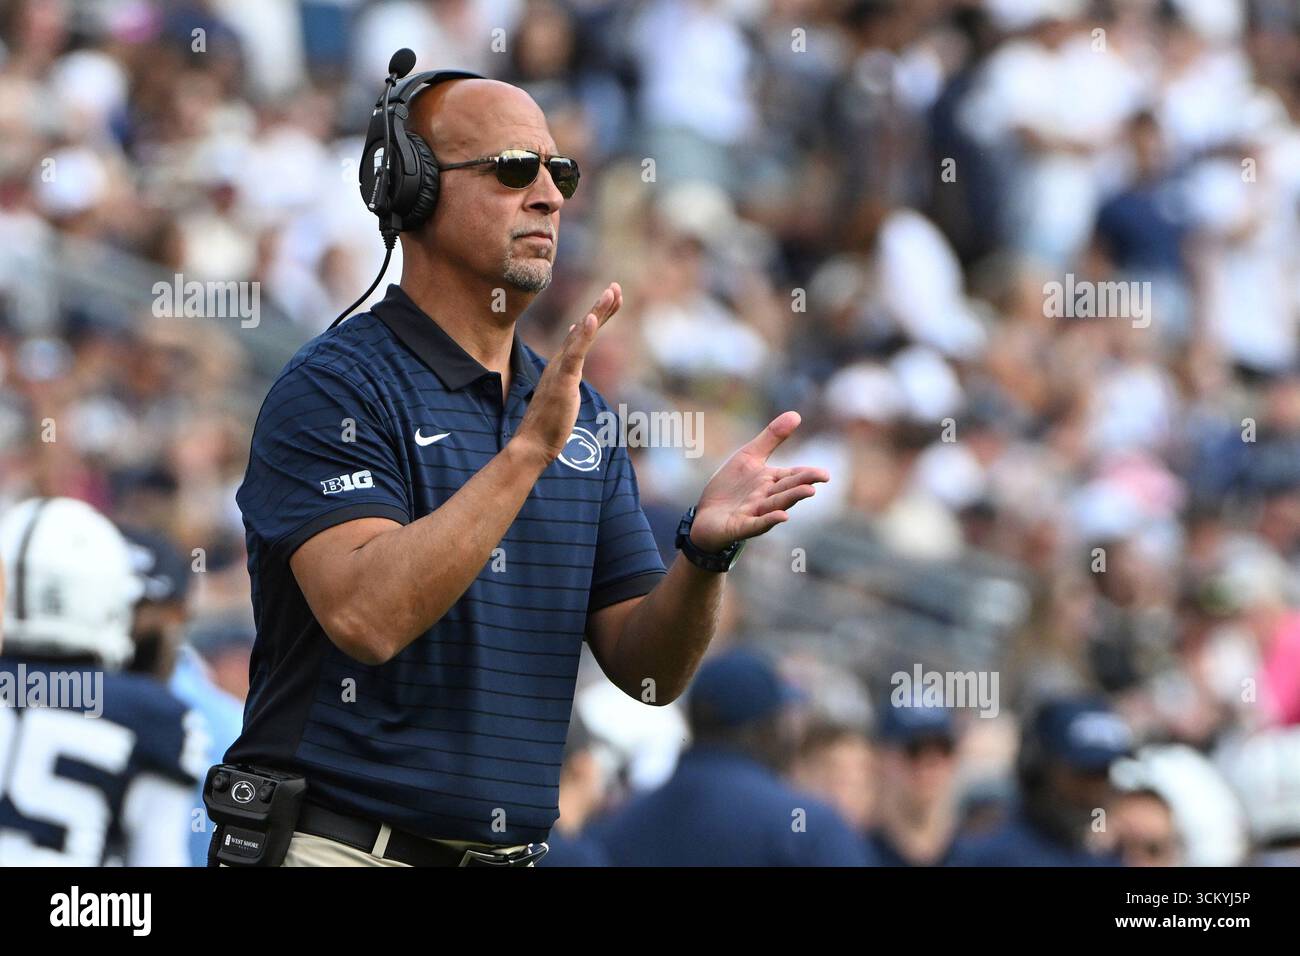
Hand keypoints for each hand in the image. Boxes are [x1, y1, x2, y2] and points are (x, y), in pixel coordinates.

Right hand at [512, 283, 621, 469]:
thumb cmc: (548, 421)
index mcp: (563, 364)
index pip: (583, 333)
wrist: (533, 442)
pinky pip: (575, 353)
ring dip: (597, 312)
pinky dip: (583, 334)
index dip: (598, 314)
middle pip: (584, 328)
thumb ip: (568, 373)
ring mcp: (561, 369)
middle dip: (602, 307)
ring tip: (610, 292)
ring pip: (582, 335)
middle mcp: (561, 361)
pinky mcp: (563, 380)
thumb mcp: (563, 392)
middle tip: (616, 287)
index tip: (611, 297)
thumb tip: (571, 359)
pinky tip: (591, 318)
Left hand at [689, 411, 828, 551]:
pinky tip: (781, 516)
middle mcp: (766, 497)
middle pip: (787, 489)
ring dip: (791, 498)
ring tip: (808, 491)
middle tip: (822, 478)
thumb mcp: (749, 456)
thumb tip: (796, 414)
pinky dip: (769, 520)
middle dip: (803, 483)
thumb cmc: (730, 486)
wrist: (705, 514)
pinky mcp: (741, 526)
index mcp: (771, 480)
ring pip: (775, 504)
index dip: (808, 474)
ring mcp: (755, 512)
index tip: (825, 474)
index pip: (793, 476)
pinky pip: (757, 523)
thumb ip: (771, 438)